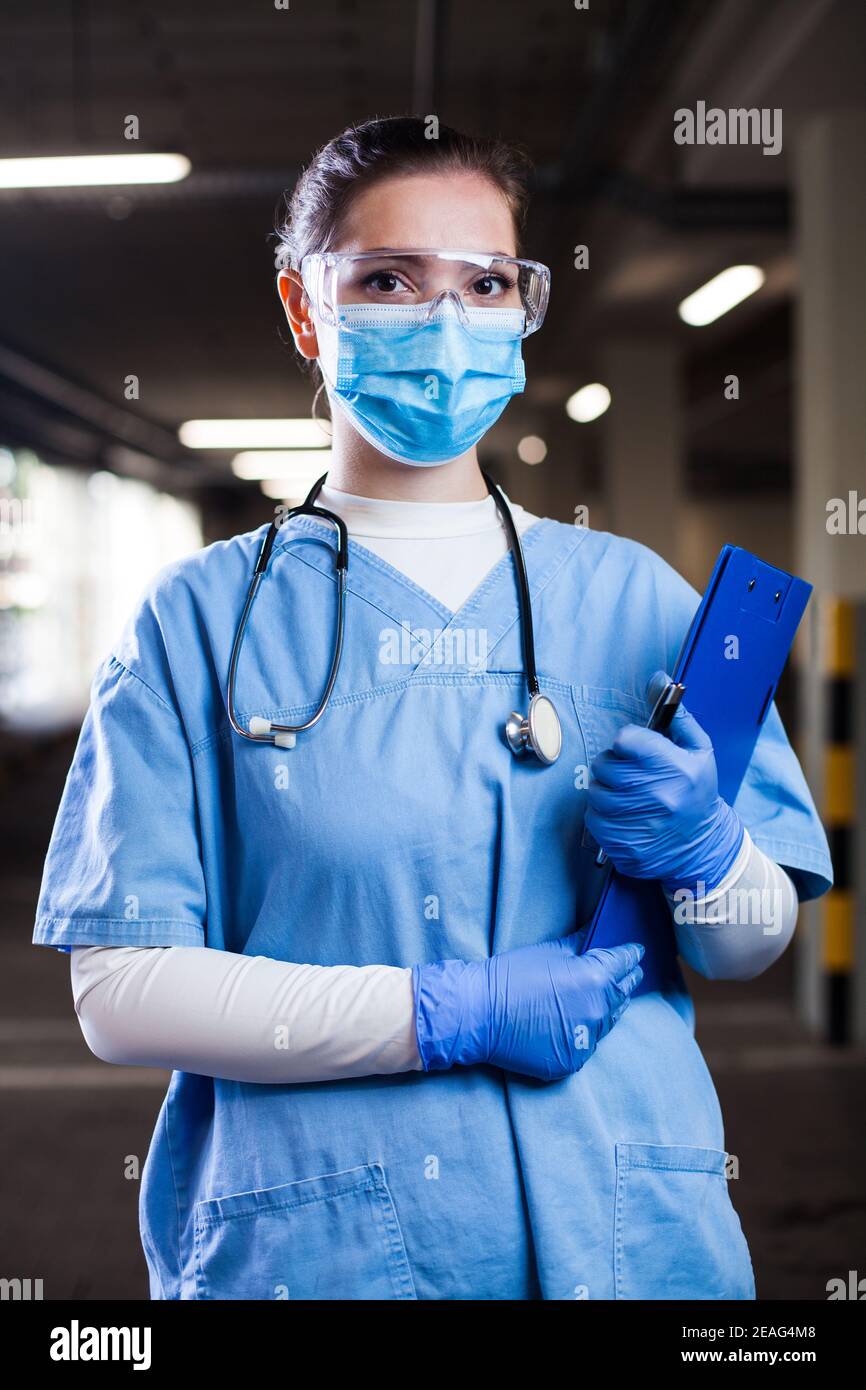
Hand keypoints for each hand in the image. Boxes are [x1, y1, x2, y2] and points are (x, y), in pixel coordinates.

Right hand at [411, 938, 643, 1080]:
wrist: (479, 1014)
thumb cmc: (510, 976)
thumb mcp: (547, 951)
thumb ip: (579, 945)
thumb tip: (595, 934)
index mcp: (594, 978)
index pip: (623, 963)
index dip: (630, 954)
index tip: (636, 951)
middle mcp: (597, 1011)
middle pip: (622, 994)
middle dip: (625, 980)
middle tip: (629, 972)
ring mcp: (586, 1039)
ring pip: (609, 1020)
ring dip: (609, 1007)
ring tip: (606, 997)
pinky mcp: (573, 1060)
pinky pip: (589, 1042)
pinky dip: (588, 1030)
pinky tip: (582, 1021)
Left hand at [585, 669, 744, 892]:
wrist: (700, 847)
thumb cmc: (696, 792)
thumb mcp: (698, 750)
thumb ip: (676, 714)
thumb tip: (659, 678)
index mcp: (677, 768)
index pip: (626, 740)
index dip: (627, 742)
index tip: (635, 750)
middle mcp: (658, 796)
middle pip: (605, 764)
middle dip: (613, 764)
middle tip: (629, 772)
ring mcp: (639, 823)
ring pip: (596, 791)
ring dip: (605, 789)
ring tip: (626, 793)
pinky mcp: (623, 844)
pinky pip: (593, 817)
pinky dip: (602, 814)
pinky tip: (622, 814)